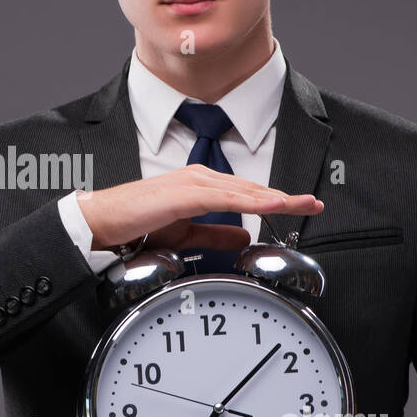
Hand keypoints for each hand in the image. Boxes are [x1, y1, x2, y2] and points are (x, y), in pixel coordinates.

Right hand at [75, 163, 323, 252]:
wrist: (102, 223)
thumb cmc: (136, 226)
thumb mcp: (185, 234)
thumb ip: (215, 234)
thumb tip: (244, 237)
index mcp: (200, 187)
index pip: (246, 193)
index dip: (275, 200)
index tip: (301, 207)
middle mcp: (199, 179)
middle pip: (251, 188)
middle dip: (285, 196)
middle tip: (314, 204)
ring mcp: (191, 183)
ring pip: (243, 190)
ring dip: (274, 197)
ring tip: (301, 204)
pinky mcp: (183, 194)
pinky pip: (224, 198)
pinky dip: (250, 200)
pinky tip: (271, 204)